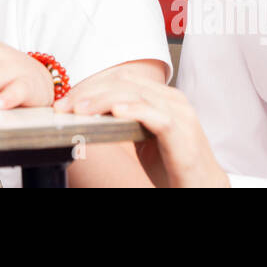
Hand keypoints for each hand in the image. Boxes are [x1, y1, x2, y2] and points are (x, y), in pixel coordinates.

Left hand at [55, 60, 229, 186]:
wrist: (202, 188)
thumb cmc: (172, 164)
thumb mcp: (143, 136)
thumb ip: (124, 119)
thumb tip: (88, 111)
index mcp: (162, 95)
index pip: (120, 79)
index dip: (89, 86)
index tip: (65, 101)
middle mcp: (171, 98)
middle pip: (123, 83)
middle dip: (89, 92)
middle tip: (64, 107)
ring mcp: (179, 113)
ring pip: (134, 95)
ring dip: (101, 101)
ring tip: (80, 110)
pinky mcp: (182, 132)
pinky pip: (156, 115)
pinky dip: (134, 110)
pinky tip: (116, 112)